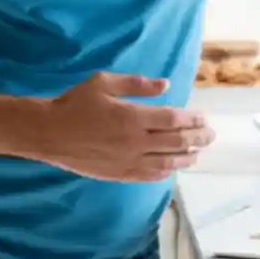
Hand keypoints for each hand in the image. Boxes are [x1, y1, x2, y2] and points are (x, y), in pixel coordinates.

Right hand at [31, 72, 214, 182]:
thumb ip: (136, 84)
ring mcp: (127, 161)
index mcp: (132, 117)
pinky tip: (173, 168)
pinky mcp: (119, 174)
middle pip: (175, 142)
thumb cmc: (75, 103)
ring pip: (166, 162)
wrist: (48, 133)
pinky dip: (165, 172)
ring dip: (186, 157)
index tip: (203, 118)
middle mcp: (134, 142)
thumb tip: (165, 84)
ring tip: (198, 153)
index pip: (173, 120)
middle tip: (211, 135)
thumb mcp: (104, 82)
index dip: (192, 120)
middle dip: (197, 138)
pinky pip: (149, 176)